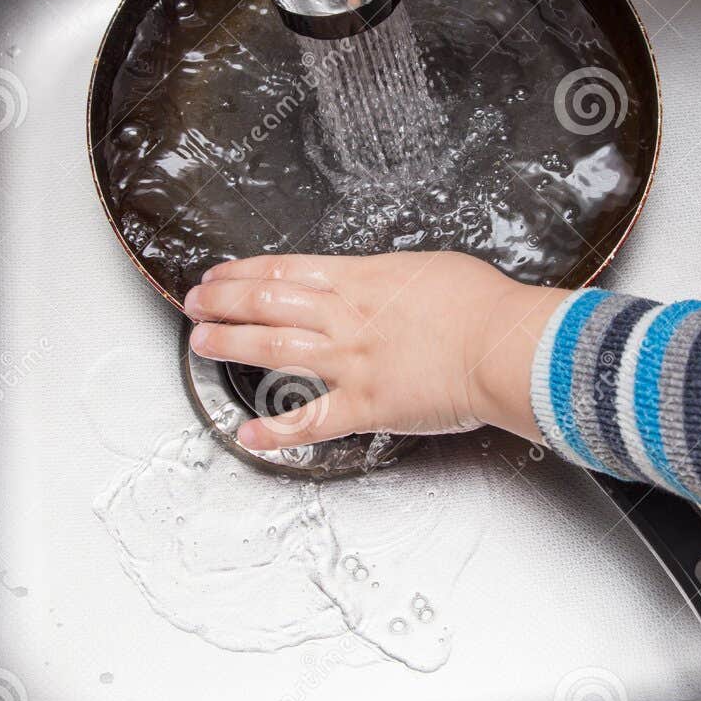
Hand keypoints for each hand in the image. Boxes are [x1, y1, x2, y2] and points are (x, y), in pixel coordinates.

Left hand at [182, 252, 567, 450]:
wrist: (504, 344)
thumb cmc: (481, 304)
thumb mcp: (428, 267)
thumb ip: (390, 278)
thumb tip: (376, 281)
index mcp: (361, 279)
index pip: (284, 271)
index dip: (242, 273)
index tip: (219, 275)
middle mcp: (346, 317)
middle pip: (267, 304)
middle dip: (223, 302)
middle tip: (196, 304)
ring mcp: (352, 362)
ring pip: (275, 349)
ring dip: (232, 345)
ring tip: (203, 344)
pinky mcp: (367, 406)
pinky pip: (310, 420)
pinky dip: (275, 430)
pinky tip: (247, 433)